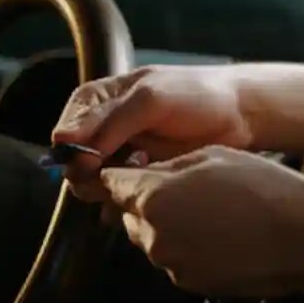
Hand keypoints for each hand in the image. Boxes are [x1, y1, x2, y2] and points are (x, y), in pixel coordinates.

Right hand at [52, 65, 253, 200]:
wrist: (240, 113)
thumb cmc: (195, 96)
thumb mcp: (150, 100)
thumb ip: (110, 121)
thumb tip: (63, 142)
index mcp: (104, 98)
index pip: (72, 124)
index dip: (72, 145)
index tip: (84, 163)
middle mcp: (109, 125)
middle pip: (80, 156)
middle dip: (86, 172)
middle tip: (103, 182)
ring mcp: (127, 150)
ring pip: (98, 177)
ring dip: (102, 189)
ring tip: (118, 194)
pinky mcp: (145, 172)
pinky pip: (121, 190)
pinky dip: (120, 200)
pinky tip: (126, 207)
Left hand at [99, 145, 303, 297]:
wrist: (302, 238)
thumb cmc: (263, 188)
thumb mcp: (213, 156)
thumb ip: (168, 166)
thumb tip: (143, 173)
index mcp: (152, 197)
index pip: (113, 185)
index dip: (126, 174)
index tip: (142, 169)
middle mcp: (152, 235)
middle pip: (131, 215)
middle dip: (148, 202)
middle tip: (189, 191)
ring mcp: (170, 263)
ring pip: (154, 239)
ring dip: (171, 226)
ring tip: (214, 215)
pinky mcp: (188, 283)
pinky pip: (177, 259)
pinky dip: (191, 248)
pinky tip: (223, 237)